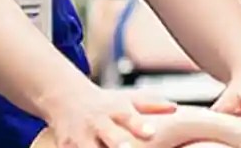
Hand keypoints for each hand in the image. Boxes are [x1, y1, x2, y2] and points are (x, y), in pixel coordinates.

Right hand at [41, 87, 176, 147]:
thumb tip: (174, 107)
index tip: (151, 133)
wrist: (65, 98)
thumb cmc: (104, 103)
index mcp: (114, 109)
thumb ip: (149, 104)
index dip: (139, 125)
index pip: (128, 117)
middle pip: (109, 135)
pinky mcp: (66, 147)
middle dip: (119, 143)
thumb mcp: (125, 99)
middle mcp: (97, 122)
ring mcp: (80, 136)